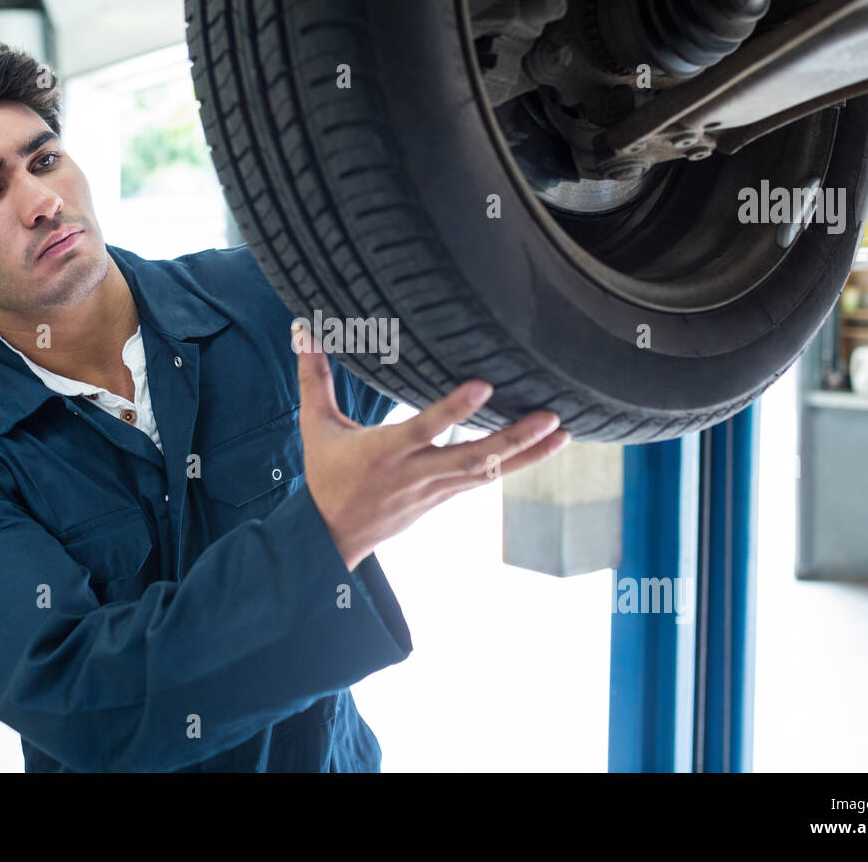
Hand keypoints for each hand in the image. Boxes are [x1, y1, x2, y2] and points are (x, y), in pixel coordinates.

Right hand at [292, 320, 569, 571]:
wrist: (331, 537)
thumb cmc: (325, 475)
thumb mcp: (316, 426)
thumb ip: (315, 377)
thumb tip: (303, 329)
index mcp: (385, 453)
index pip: (424, 429)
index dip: (453, 411)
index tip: (484, 387)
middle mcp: (415, 473)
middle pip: (471, 458)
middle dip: (514, 439)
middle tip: (551, 417)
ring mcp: (434, 489)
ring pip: (487, 472)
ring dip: (527, 453)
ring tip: (563, 431)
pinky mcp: (444, 497)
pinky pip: (486, 479)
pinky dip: (517, 463)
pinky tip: (546, 447)